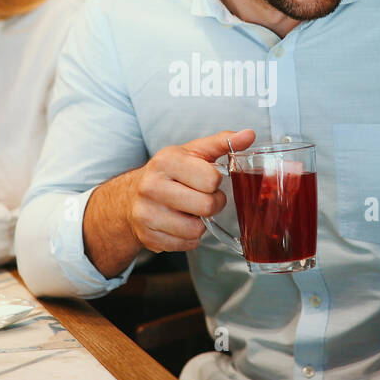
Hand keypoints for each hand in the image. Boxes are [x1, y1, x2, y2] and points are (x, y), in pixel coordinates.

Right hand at [126, 128, 255, 252]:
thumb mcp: (193, 152)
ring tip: (189, 211)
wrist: (131, 197)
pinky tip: (179, 224)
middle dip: (212, 204)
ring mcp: (146, 213)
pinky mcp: (148, 237)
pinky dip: (188, 238)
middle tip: (203, 198)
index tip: (206, 181)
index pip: (211, 179)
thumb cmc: (170, 173)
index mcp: (165, 161)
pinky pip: (186, 245)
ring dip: (200, 223)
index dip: (215, 183)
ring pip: (196, 229)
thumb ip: (222, 142)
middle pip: (206, 206)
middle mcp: (151, 186)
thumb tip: (248, 134)